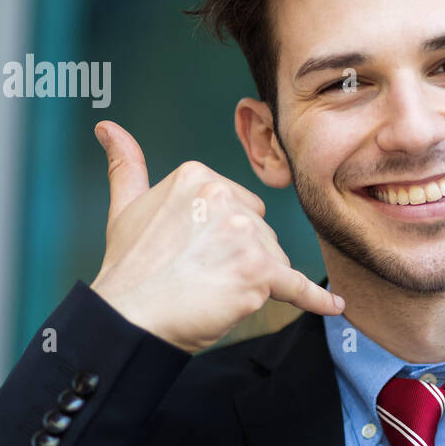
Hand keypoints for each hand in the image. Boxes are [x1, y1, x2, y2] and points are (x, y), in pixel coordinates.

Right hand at [87, 120, 342, 353]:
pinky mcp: (259, 273)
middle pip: (261, 232)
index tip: (195, 252)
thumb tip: (109, 128)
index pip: (240, 206)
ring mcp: (244, 235)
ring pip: (274, 259)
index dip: (224, 236)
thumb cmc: (129, 268)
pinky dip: (316, 299)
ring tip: (212, 291)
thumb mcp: (124, 207)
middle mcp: (224, 198)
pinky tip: (336, 305)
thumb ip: (127, 165)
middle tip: (201, 275)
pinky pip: (298, 287)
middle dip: (242, 256)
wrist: (128, 317)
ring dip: (253, 280)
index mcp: (198, 177)